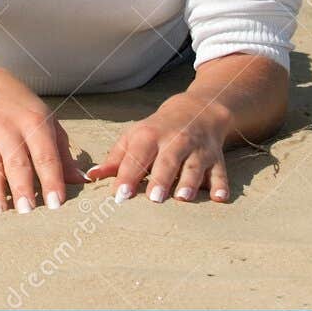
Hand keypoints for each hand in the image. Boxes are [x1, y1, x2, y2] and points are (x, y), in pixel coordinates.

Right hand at [0, 64, 90, 213]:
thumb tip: (81, 181)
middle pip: (16, 163)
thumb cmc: (20, 108)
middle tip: (28, 210)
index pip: (45, 155)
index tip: (57, 203)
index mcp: (33, 124)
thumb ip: (62, 152)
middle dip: (22, 187)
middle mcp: (7, 132)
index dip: (51, 179)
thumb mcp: (46, 120)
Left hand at [85, 93, 233, 203]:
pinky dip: (221, 184)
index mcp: (149, 136)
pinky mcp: (217, 158)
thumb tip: (90, 177)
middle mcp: (174, 141)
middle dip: (160, 179)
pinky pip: (220, 171)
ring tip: (182, 198)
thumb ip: (115, 160)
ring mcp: (198, 149)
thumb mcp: (133, 138)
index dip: (127, 175)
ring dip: (189, 181)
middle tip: (153, 199)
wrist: (197, 111)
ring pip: (194, 166)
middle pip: (167, 161)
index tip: (119, 195)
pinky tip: (219, 197)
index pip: (136, 156)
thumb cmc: (157, 130)